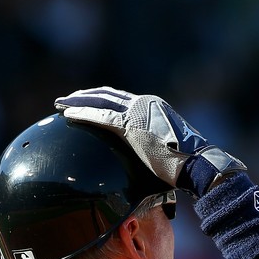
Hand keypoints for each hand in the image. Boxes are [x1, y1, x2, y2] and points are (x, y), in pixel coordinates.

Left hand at [54, 86, 244, 194]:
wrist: (197, 163)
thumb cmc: (186, 163)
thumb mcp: (167, 147)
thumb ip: (152, 145)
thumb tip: (147, 159)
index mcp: (153, 106)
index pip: (122, 98)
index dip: (102, 98)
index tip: (87, 100)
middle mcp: (145, 103)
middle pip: (108, 95)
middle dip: (86, 96)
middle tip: (67, 99)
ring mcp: (138, 112)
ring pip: (101, 101)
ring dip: (78, 102)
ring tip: (61, 104)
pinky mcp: (131, 125)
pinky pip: (101, 117)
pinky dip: (83, 114)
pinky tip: (68, 116)